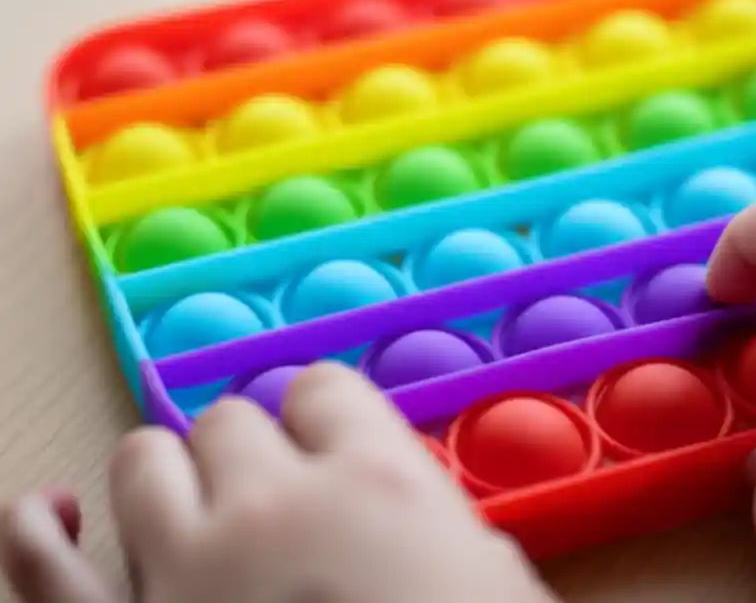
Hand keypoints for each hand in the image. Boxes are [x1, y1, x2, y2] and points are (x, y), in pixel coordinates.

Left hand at [2, 364, 555, 602]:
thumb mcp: (494, 585)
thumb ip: (439, 530)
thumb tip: (409, 523)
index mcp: (374, 486)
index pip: (325, 389)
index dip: (329, 416)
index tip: (333, 440)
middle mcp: (271, 509)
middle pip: (231, 420)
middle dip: (254, 452)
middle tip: (279, 493)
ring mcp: (182, 571)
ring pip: (142, 460)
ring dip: (169, 474)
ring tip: (194, 502)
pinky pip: (42, 569)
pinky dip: (39, 532)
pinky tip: (55, 516)